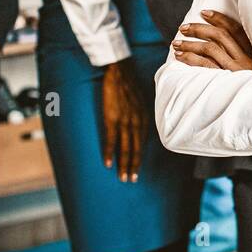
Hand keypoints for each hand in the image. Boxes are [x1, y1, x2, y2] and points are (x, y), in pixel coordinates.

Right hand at [102, 57, 146, 182]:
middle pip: (135, 149)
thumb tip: (138, 127)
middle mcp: (137, 122)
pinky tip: (108, 164)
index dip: (139, 158)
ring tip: (122, 177)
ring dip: (124, 164)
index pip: (142, 143)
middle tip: (131, 180)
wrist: (120, 71)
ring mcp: (125, 121)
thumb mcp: (141, 102)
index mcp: (144, 118)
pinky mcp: (112, 118)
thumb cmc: (129, 85)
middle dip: (133, 166)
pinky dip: (110, 153)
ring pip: (125, 147)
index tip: (137, 170)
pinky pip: (111, 140)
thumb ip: (140, 116)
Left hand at [174, 10, 251, 71]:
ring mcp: (235, 71)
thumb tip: (223, 50)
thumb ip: (246, 60)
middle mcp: (244, 59)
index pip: (236, 29)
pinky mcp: (226, 82)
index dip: (219, 19)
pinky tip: (181, 58)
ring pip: (210, 49)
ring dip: (191, 44)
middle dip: (199, 29)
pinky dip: (191, 59)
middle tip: (183, 27)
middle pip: (219, 36)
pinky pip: (205, 66)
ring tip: (176, 43)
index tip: (204, 12)